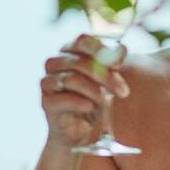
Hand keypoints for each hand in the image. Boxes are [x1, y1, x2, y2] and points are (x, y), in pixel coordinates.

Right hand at [41, 33, 129, 147]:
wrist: (82, 128)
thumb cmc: (95, 97)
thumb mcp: (109, 77)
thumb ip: (113, 61)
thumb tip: (120, 50)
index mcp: (70, 51)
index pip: (82, 41)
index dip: (101, 50)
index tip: (120, 64)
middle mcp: (55, 63)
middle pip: (79, 62)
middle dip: (104, 76)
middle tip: (123, 91)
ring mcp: (48, 82)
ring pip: (71, 79)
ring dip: (94, 92)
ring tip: (105, 102)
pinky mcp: (46, 102)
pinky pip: (64, 99)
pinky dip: (81, 104)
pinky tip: (90, 108)